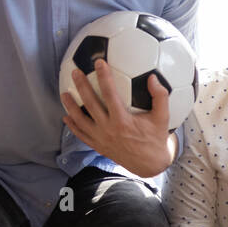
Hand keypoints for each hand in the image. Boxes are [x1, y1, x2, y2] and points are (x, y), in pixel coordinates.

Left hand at [61, 59, 174, 177]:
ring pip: (80, 119)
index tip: (99, 62)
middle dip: (81, 86)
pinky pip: (81, 135)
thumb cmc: (156, 139)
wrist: (149, 164)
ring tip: (64, 93)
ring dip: (70, 106)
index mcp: (123, 120)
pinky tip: (67, 116)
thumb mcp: (163, 118)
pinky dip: (72, 126)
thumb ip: (160, 96)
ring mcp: (100, 138)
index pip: (110, 93)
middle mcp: (108, 129)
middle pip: (90, 103)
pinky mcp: (98, 146)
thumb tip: (153, 78)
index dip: (104, 76)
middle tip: (75, 72)